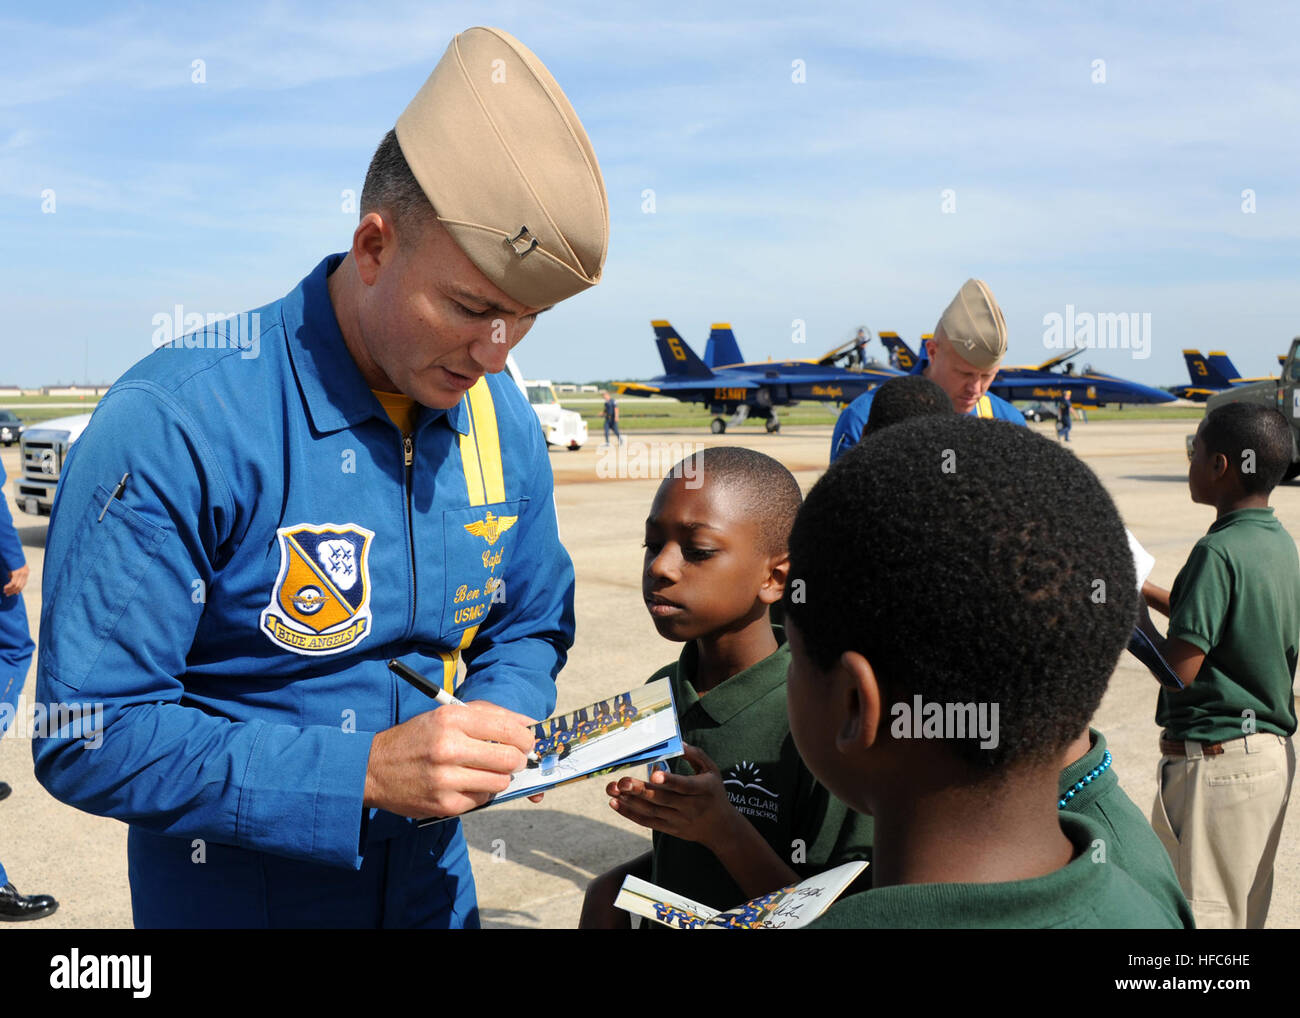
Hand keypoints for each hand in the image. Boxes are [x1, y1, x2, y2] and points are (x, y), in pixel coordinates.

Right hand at [3, 564, 28, 596]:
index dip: (19, 589)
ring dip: (10, 590)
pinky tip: (5, 588)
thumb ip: (15, 576)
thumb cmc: (14, 561)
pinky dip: (8, 586)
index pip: (24, 584)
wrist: (13, 554)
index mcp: (26, 572)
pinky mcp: (17, 573)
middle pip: (20, 586)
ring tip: (5, 591)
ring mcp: (21, 574)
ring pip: (16, 586)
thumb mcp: (16, 569)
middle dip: (13, 591)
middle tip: (7, 594)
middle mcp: (25, 574)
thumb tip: (13, 584)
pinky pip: (13, 583)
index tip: (15, 593)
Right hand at [364, 700, 536, 818]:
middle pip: (509, 758)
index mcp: (451, 719)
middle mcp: (448, 747)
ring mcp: (445, 779)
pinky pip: (482, 800)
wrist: (374, 769)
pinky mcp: (443, 805)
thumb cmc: (418, 738)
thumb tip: (528, 724)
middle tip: (514, 759)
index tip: (527, 742)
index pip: (507, 728)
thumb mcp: (446, 715)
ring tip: (487, 770)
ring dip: (500, 777)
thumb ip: (488, 715)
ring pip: (500, 782)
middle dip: (518, 759)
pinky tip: (467, 784)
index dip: (526, 737)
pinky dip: (481, 792)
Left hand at [607, 744, 737, 850]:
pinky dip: (630, 813)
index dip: (669, 780)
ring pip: (651, 811)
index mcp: (703, 789)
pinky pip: (647, 822)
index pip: (685, 786)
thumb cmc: (714, 792)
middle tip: (622, 781)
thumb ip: (695, 754)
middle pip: (663, 799)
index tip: (653, 774)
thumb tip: (677, 741)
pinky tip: (615, 803)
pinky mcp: (670, 828)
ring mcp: (679, 820)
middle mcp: (691, 807)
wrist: (721, 828)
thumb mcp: (712, 770)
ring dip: (630, 801)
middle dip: (640, 790)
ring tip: (612, 789)